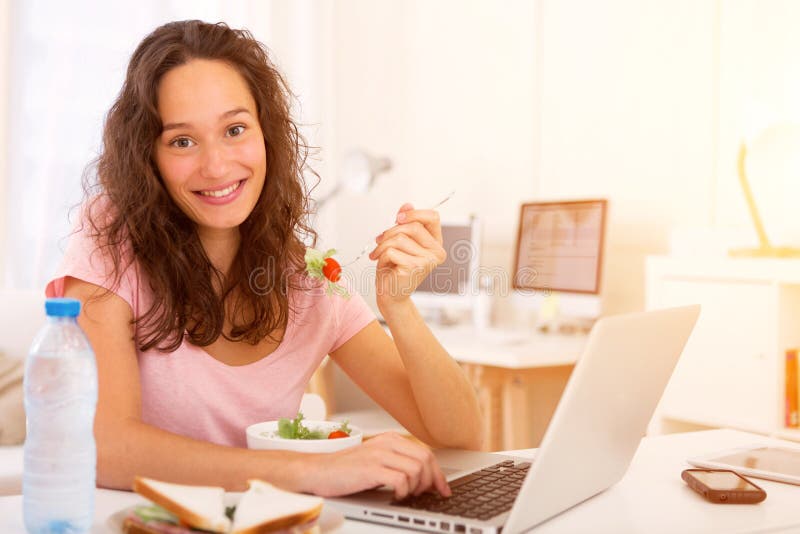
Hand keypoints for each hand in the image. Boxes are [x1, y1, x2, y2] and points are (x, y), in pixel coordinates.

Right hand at [300, 432, 451, 499]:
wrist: (317, 471)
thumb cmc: (345, 470)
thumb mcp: (375, 460)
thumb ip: (396, 463)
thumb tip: (423, 479)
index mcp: (390, 439)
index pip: (425, 452)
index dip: (438, 473)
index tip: (442, 489)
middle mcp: (386, 443)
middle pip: (425, 459)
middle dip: (431, 481)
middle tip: (426, 495)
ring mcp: (379, 454)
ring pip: (416, 469)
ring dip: (416, 488)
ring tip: (406, 495)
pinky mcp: (371, 469)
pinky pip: (401, 480)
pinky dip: (403, 492)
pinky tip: (394, 496)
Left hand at [369, 204, 445, 306]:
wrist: (391, 294)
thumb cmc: (395, 269)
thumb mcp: (400, 242)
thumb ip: (405, 223)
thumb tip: (407, 205)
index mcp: (436, 243)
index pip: (432, 217)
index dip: (414, 213)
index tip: (398, 217)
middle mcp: (436, 252)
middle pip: (412, 226)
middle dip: (391, 231)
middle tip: (379, 240)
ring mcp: (427, 260)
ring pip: (399, 238)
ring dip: (383, 245)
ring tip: (379, 254)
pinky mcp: (414, 267)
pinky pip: (392, 251)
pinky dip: (381, 256)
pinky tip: (383, 264)